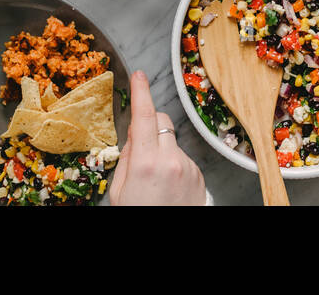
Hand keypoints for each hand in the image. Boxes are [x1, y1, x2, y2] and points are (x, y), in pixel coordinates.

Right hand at [110, 70, 206, 205]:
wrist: (167, 242)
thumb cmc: (138, 215)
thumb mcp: (119, 190)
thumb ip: (127, 156)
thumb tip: (135, 133)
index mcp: (145, 163)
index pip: (144, 116)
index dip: (140, 92)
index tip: (138, 76)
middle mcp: (171, 161)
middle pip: (162, 122)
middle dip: (151, 125)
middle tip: (140, 148)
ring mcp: (188, 168)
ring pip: (172, 142)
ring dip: (163, 151)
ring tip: (156, 181)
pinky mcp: (199, 176)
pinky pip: (183, 159)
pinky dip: (175, 166)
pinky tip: (169, 187)